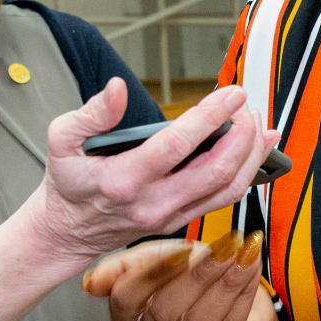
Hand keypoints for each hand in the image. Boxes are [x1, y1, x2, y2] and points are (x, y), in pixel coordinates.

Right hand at [31, 83, 278, 267]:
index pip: (177, 146)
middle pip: (215, 170)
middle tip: (245, 103)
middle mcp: (152, 203)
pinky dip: (248, 172)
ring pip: (228, 189)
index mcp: (122, 179)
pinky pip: (223, 198)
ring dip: (252, 154)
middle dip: (241, 133)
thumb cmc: (66, 182)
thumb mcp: (61, 139)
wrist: (65, 232)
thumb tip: (117, 88)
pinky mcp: (180, 220)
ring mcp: (169, 216)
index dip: (209, 117)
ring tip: (257, 122)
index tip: (231, 93)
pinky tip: (258, 148)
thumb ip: (92, 113)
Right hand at [86, 233, 280, 320]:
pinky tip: (251, 273)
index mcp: (124, 318)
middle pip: (164, 312)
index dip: (152, 274)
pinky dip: (241, 299)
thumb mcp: (156, 261)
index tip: (183, 250)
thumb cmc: (185, 280)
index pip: (126, 298)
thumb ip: (127, 266)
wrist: (228, 308)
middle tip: (224, 248)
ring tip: (243, 256)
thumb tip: (90, 285)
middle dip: (197, 276)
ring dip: (224, 286)